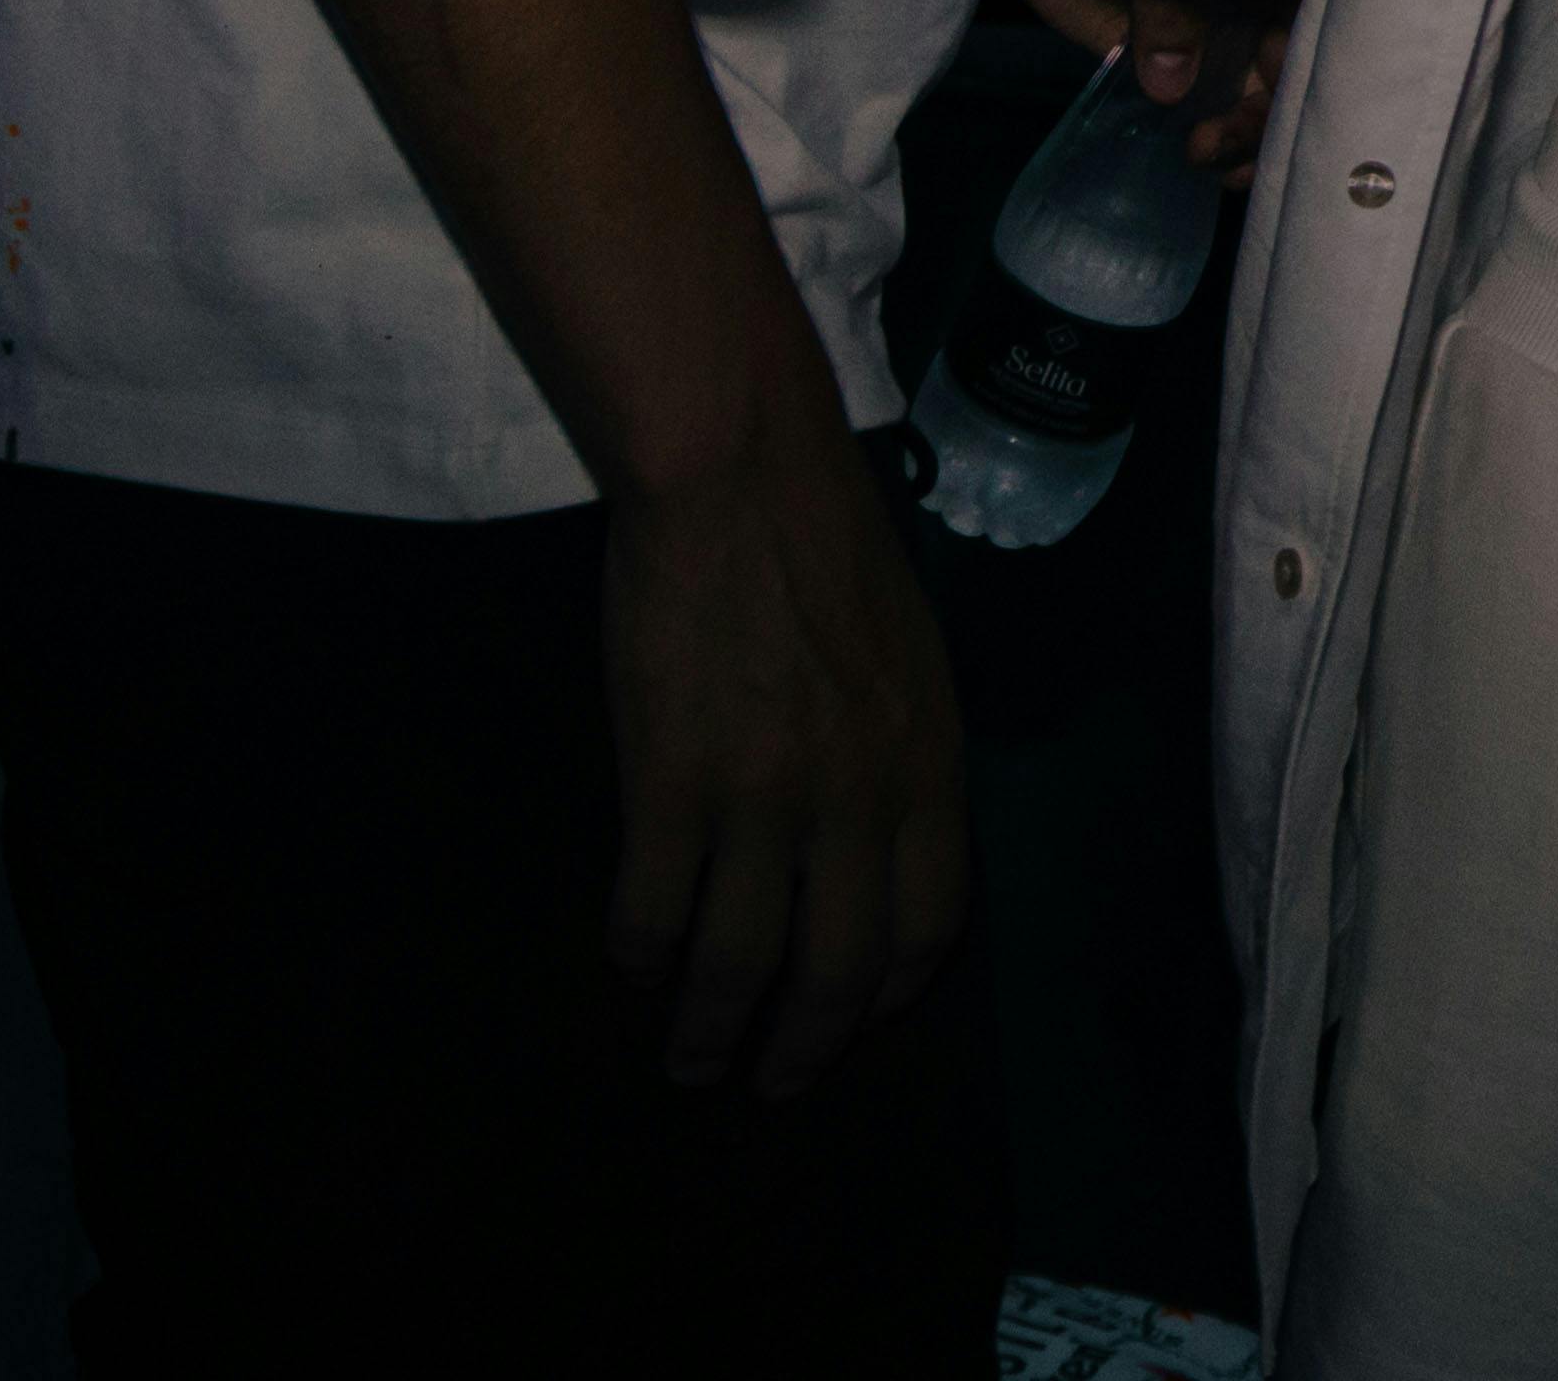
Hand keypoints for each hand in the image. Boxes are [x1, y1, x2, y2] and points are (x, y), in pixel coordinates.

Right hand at [596, 401, 971, 1098]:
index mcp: (925, 763)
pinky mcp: (671, 781)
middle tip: (768, 1083)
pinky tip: (630, 960)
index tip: (856, 1020)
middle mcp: (856, 797)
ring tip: (687, 1059)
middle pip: (836, 970)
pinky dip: (639, 952)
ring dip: (708, 1029)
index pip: (927, 925)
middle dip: (803, 1048)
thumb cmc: (826, 545)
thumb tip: (879, 840)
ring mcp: (763, 796)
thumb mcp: (909, 654)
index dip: (888, 991)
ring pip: (738, 962)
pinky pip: (652, 907)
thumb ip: (899, 751)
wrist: (740, 475)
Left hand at [997, 0, 1288, 178]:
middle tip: (1221, 136)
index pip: (1321, 3)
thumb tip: (1172, 87)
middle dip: (1272, 109)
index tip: (1271, 75)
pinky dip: (1214, 143)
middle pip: (1296, 63)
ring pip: (1256, 96)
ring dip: (1244, 136)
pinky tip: (1209, 167)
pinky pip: (1204, 111)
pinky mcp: (1170, 59)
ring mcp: (1217, 29)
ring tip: (1203, 153)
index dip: (1312, 47)